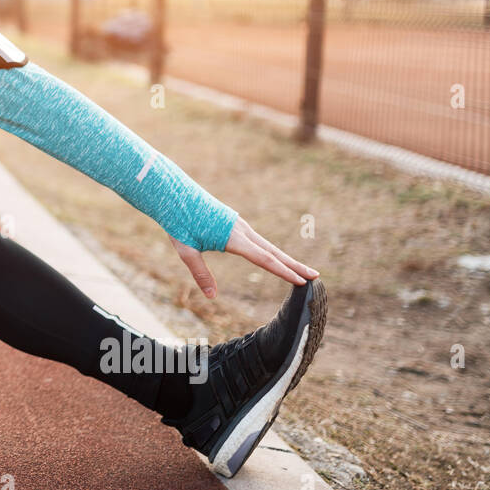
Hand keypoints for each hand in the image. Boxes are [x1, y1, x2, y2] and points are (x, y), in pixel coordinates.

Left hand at [169, 215, 318, 299]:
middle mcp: (241, 230)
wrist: (173, 193)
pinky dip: (271, 251)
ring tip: (301, 271)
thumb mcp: (185, 250)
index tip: (302, 281)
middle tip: (316, 277)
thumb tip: (211, 297)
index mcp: (232, 237)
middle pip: (273, 251)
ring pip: (267, 245)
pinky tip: (275, 258)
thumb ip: (200, 272)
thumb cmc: (177, 221)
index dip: (284, 272)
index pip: (264, 259)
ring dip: (285, 258)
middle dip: (294, 265)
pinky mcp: (235, 223)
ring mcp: (240, 225)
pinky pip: (258, 240)